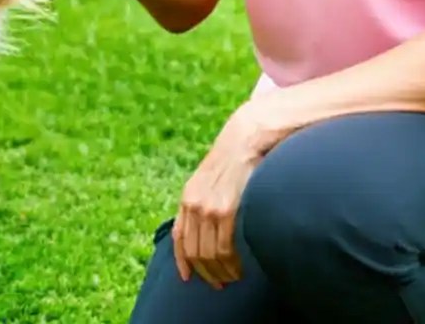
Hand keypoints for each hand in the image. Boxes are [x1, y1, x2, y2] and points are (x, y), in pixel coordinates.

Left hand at [172, 98, 292, 288]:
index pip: (179, 238)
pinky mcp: (226, 210)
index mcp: (187, 198)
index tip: (188, 278)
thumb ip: (204, 201)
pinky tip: (239, 269)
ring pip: (209, 255)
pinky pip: (224, 248)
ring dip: (220, 273)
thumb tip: (206, 227)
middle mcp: (193, 205)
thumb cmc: (232, 161)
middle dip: (206, 273)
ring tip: (232, 279)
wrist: (244, 140)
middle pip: (194, 252)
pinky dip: (231, 265)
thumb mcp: (209, 180)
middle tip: (219, 284)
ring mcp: (208, 209)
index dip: (183, 261)